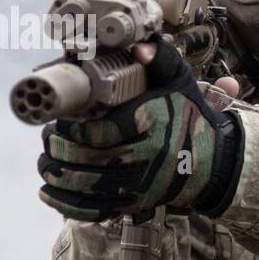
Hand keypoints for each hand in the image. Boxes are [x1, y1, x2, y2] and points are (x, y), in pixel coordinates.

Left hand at [37, 37, 243, 221]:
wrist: (213, 162)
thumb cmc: (189, 117)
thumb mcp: (182, 83)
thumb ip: (161, 60)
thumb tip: (140, 49)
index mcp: (154, 124)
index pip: (103, 131)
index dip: (74, 130)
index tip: (61, 122)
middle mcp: (149, 157)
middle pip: (91, 159)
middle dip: (59, 151)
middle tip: (47, 140)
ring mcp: (142, 185)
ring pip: (88, 186)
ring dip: (57, 175)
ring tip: (45, 162)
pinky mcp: (135, 204)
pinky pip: (95, 209)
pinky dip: (67, 205)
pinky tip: (48, 193)